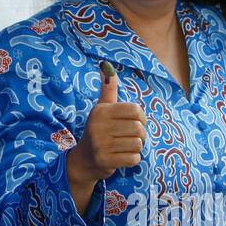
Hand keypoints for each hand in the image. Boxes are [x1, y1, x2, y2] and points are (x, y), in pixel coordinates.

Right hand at [67, 61, 145, 188]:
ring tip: (126, 146)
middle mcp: (99, 126)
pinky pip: (134, 158)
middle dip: (141, 135)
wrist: (84, 160)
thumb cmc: (98, 130)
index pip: (135, 110)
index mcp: (101, 111)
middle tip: (133, 137)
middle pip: (138, 128)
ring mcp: (101, 145)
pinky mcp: (106, 161)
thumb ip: (108, 88)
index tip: (136, 122)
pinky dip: (133, 159)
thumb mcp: (101, 108)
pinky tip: (123, 156)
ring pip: (138, 144)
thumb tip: (106, 64)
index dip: (141, 118)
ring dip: (137, 147)